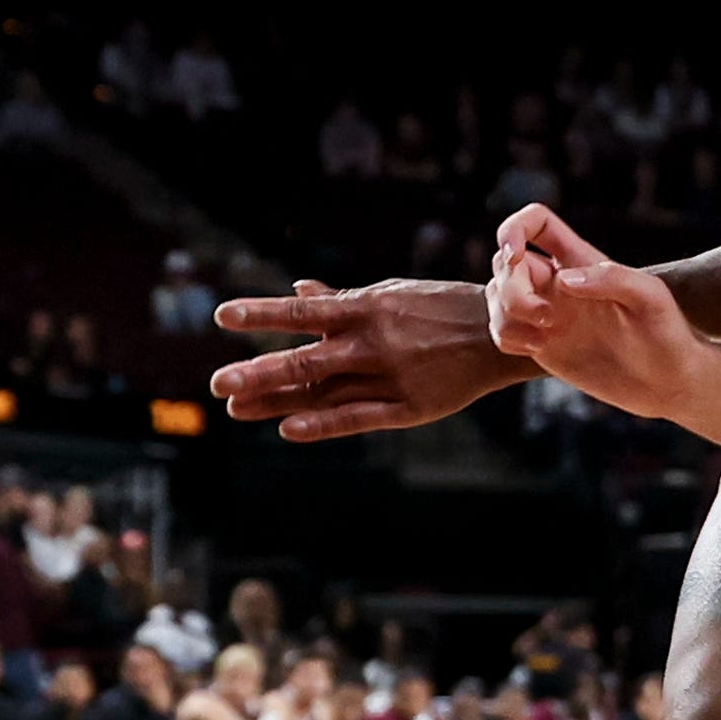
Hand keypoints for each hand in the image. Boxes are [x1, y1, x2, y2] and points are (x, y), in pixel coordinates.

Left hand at [209, 277, 530, 440]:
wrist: (503, 335)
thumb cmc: (441, 308)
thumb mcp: (392, 294)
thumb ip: (341, 300)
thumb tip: (298, 290)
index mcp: (368, 308)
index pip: (303, 312)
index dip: (262, 314)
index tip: (223, 317)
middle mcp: (374, 342)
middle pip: (306, 359)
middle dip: (259, 371)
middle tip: (217, 383)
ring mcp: (390, 377)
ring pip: (324, 391)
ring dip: (277, 400)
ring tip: (236, 406)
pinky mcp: (409, 407)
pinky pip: (359, 417)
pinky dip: (324, 423)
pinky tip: (289, 429)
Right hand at [489, 206, 710, 422]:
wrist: (667, 382)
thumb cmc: (668, 333)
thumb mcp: (650, 299)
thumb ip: (612, 279)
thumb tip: (563, 280)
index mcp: (581, 260)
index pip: (535, 222)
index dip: (514, 229)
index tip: (516, 256)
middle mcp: (559, 281)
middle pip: (505, 262)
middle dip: (512, 289)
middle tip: (547, 317)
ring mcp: (547, 313)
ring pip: (496, 295)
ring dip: (506, 315)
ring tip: (545, 338)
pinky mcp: (541, 344)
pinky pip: (501, 330)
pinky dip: (505, 337)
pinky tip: (538, 350)